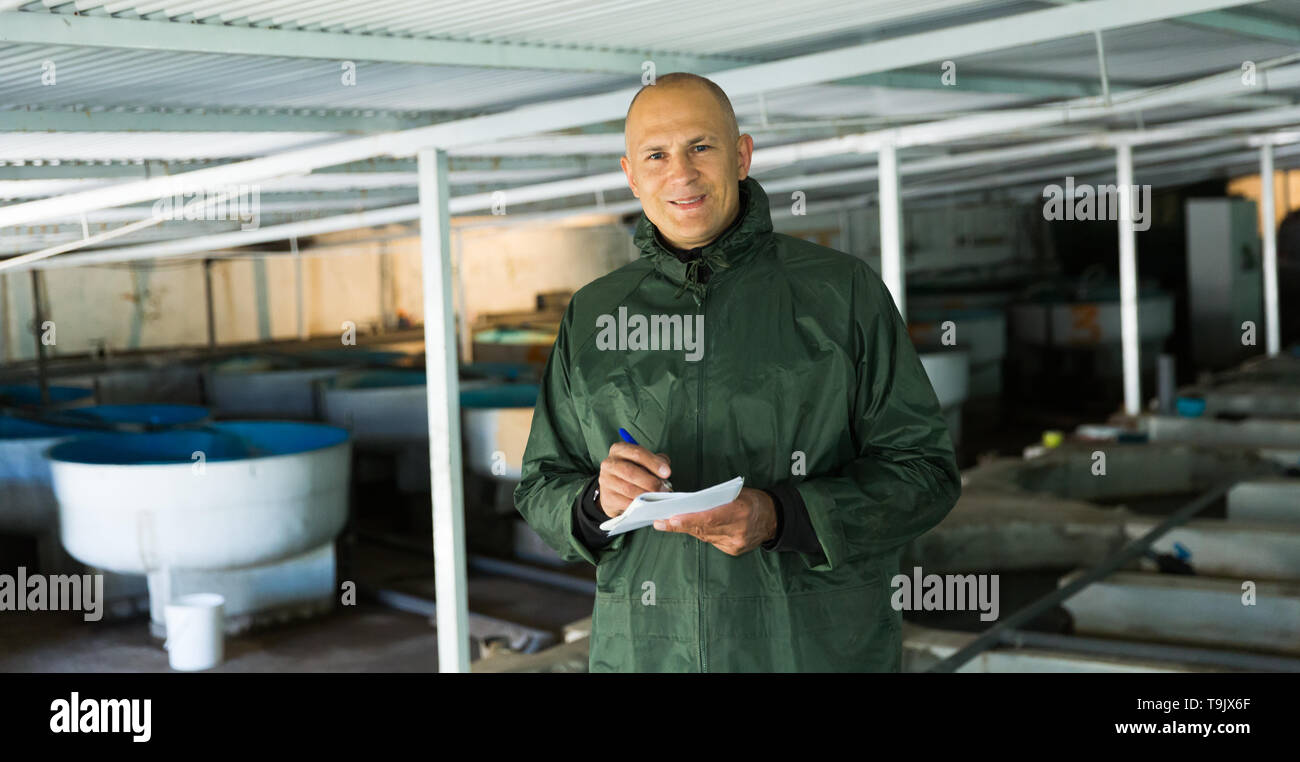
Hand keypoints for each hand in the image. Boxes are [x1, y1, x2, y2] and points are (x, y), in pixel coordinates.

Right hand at [596, 442, 671, 518]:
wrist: (614, 490)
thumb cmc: (633, 472)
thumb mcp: (644, 462)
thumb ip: (656, 461)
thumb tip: (665, 470)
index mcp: (619, 449)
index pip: (637, 453)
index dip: (654, 463)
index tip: (667, 473)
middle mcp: (609, 463)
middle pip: (631, 472)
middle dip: (651, 482)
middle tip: (664, 489)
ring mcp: (605, 481)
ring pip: (628, 489)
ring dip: (646, 494)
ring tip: (659, 497)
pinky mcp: (607, 497)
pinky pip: (625, 502)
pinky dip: (639, 505)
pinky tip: (648, 505)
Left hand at [653, 487, 776, 555]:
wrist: (775, 519)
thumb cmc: (753, 500)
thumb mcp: (738, 493)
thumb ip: (715, 500)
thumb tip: (689, 504)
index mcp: (741, 511)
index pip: (710, 518)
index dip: (689, 520)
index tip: (671, 518)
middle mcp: (738, 530)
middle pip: (703, 529)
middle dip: (679, 525)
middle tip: (659, 522)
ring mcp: (736, 543)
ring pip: (705, 536)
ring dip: (687, 529)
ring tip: (668, 523)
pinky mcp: (734, 550)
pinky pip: (712, 541)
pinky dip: (701, 533)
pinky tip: (691, 528)